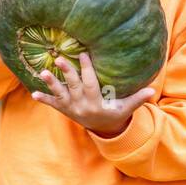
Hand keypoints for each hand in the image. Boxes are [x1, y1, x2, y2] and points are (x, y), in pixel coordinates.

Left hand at [32, 52, 155, 138]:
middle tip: (59, 57)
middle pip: (73, 86)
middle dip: (67, 72)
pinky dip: (44, 99)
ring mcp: (72, 109)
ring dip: (51, 83)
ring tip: (42, 72)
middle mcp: (82, 106)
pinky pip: (53, 105)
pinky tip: (33, 93)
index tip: (83, 53)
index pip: (91, 83)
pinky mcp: (65, 110)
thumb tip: (152, 90)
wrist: (104, 131)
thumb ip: (137, 99)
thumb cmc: (116, 114)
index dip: (87, 68)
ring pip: (61, 94)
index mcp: (97, 103)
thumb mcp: (126, 108)